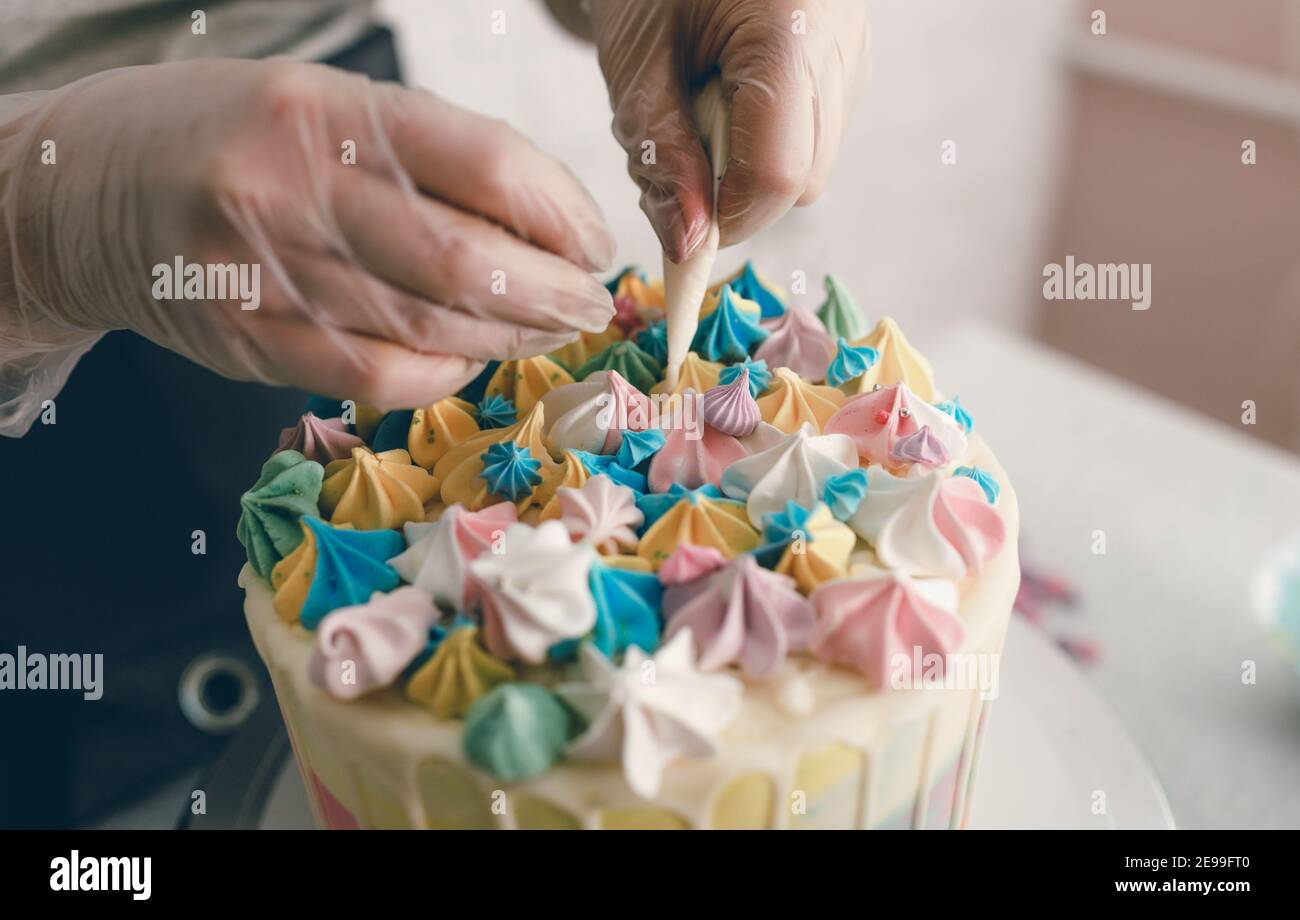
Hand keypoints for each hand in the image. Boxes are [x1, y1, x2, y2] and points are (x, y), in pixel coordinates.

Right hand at [0, 58, 615, 431]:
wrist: (84, 190)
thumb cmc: (231, 139)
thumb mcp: (321, 106)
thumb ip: (425, 156)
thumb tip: (549, 225)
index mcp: (324, 108)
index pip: (484, 164)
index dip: (562, 214)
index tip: (596, 243)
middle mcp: (291, 185)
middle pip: (465, 260)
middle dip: (552, 293)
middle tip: (590, 305)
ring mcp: (265, 271)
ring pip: (427, 327)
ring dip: (511, 339)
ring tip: (549, 332)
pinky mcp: (248, 340)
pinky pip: (374, 376)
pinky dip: (442, 374)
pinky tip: (470, 359)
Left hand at [565, 0, 869, 261]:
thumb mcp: (635, 65)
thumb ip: (661, 159)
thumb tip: (689, 248)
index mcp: (791, 27)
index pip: (777, 174)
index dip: (726, 216)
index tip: (678, 223)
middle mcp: (841, 39)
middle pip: (803, 180)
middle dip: (734, 193)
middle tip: (676, 149)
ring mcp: (855, 51)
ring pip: (812, 169)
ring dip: (748, 168)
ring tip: (701, 108)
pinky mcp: (850, 62)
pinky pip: (814, 139)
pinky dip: (765, 142)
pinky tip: (729, 98)